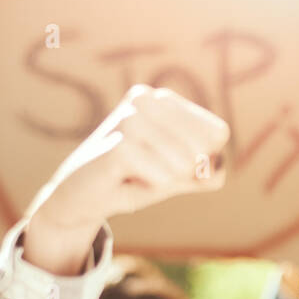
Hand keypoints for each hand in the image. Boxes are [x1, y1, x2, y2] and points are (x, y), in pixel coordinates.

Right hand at [23, 85, 229, 274]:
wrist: (80, 198)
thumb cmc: (131, 181)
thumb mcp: (175, 176)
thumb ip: (205, 172)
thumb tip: (217, 169)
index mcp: (161, 99)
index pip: (218, 132)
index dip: (204, 160)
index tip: (170, 164)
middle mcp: (145, 99)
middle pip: (205, 149)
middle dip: (185, 173)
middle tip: (149, 172)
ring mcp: (129, 119)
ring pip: (187, 163)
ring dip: (166, 180)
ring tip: (136, 175)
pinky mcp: (118, 145)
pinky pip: (165, 177)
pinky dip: (153, 186)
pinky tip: (127, 181)